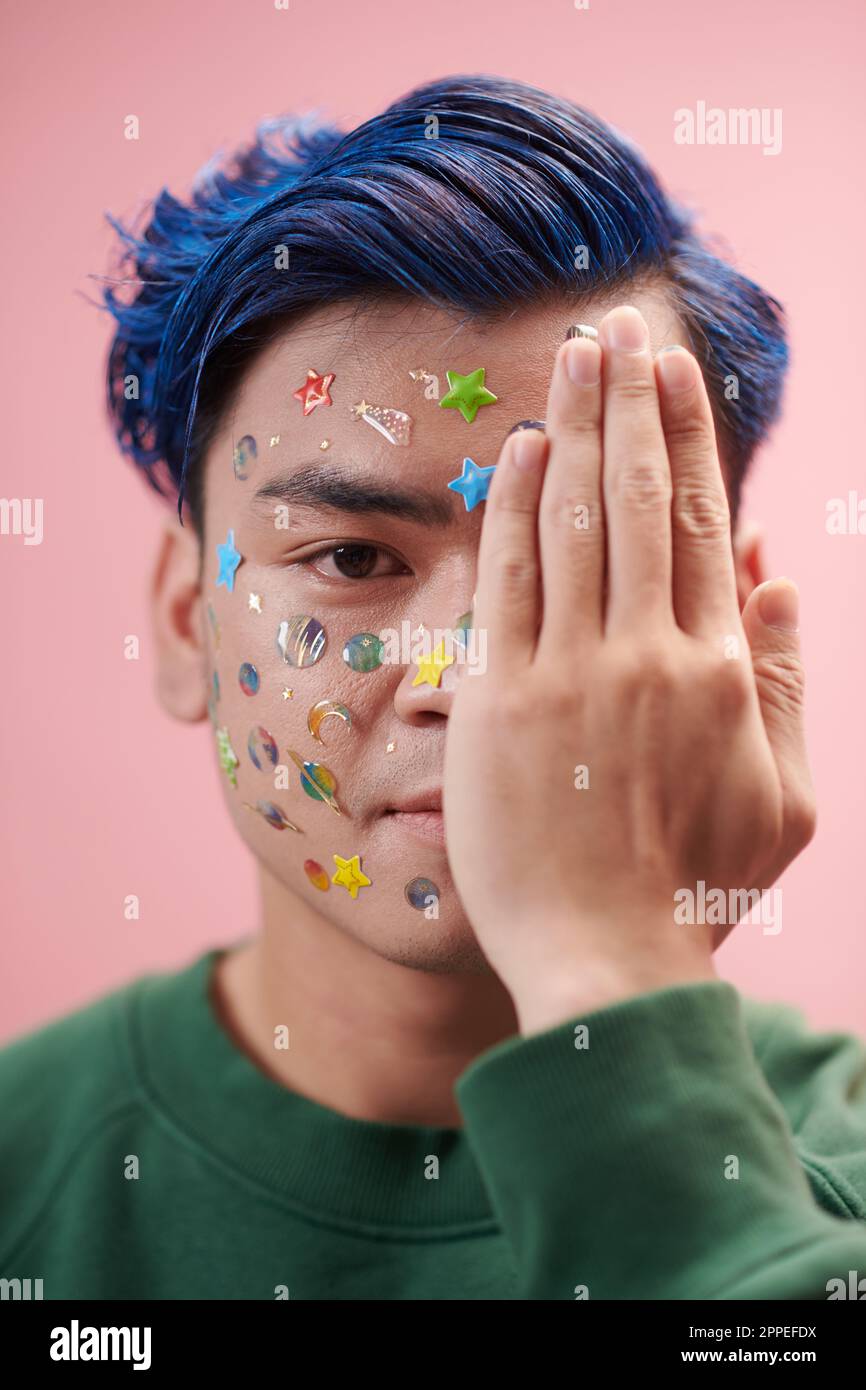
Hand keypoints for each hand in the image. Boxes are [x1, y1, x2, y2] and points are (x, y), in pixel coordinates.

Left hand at [443, 306, 815, 1034]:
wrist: (607, 963)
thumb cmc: (699, 886)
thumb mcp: (784, 794)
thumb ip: (786, 680)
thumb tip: (777, 575)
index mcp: (721, 672)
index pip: (701, 524)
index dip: (688, 438)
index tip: (675, 372)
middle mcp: (649, 655)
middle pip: (639, 499)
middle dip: (633, 401)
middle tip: (620, 327)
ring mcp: (571, 674)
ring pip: (575, 521)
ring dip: (577, 425)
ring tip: (575, 355)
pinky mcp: (501, 701)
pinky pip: (510, 582)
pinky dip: (517, 509)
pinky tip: (524, 449)